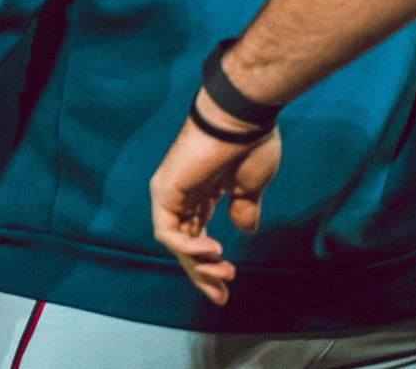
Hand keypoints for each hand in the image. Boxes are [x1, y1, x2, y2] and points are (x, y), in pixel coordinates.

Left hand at [148, 92, 280, 305]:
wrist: (241, 121)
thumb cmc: (250, 145)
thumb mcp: (249, 186)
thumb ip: (243, 208)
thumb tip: (244, 230)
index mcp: (203, 193)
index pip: (197, 236)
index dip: (209, 264)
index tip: (227, 288)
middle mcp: (182, 195)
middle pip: (184, 244)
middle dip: (202, 274)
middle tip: (221, 295)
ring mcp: (171, 193)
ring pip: (175, 243)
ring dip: (199, 265)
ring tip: (224, 272)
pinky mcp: (165, 191)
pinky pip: (169, 231)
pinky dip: (189, 247)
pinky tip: (214, 249)